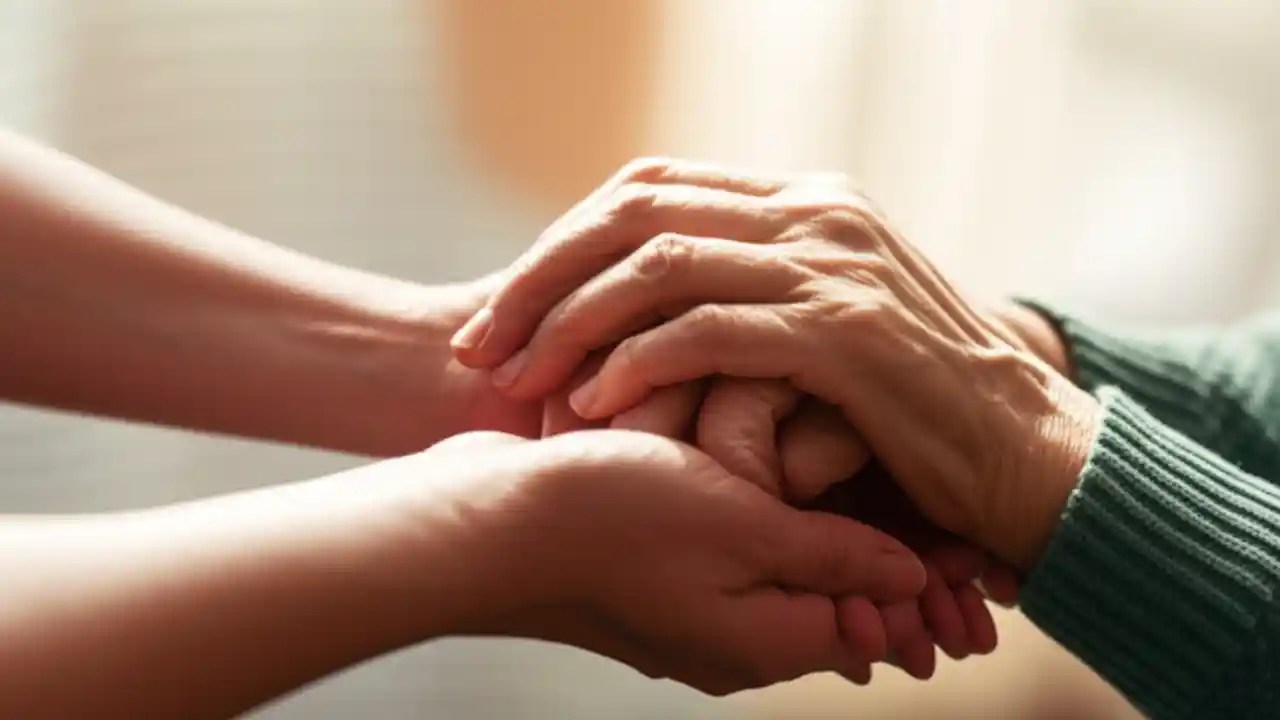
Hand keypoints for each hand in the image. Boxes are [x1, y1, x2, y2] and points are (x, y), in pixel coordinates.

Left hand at [452, 159, 1100, 568]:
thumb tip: (643, 298)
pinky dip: (637, 364)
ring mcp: (833, 265)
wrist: (1025, 452)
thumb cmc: (912, 406)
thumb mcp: (828, 321)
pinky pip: (708, 331)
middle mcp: (816, 213)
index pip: (650, 189)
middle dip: (543, 278)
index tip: (507, 308)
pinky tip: (595, 403)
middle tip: (485, 343)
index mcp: (806, 199)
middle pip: (635, 214)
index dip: (564, 244)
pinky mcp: (843, 332)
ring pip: (660, 266)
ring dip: (572, 323)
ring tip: (520, 379)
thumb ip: (752, 288)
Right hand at [602, 377, 1014, 677]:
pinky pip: (729, 552)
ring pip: (782, 569)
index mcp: (767, 640)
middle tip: (911, 483)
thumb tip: (910, 578)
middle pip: (835, 603)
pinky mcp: (651, 576)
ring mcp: (688, 612)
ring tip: (844, 460)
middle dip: (878, 554)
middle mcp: (733, 640)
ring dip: (816, 526)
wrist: (480, 522)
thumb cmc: (607, 518)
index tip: (956, 531)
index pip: (878, 625)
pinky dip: (759, 517)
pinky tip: (762, 463)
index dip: (925, 581)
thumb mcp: (739, 526)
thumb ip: (832, 555)